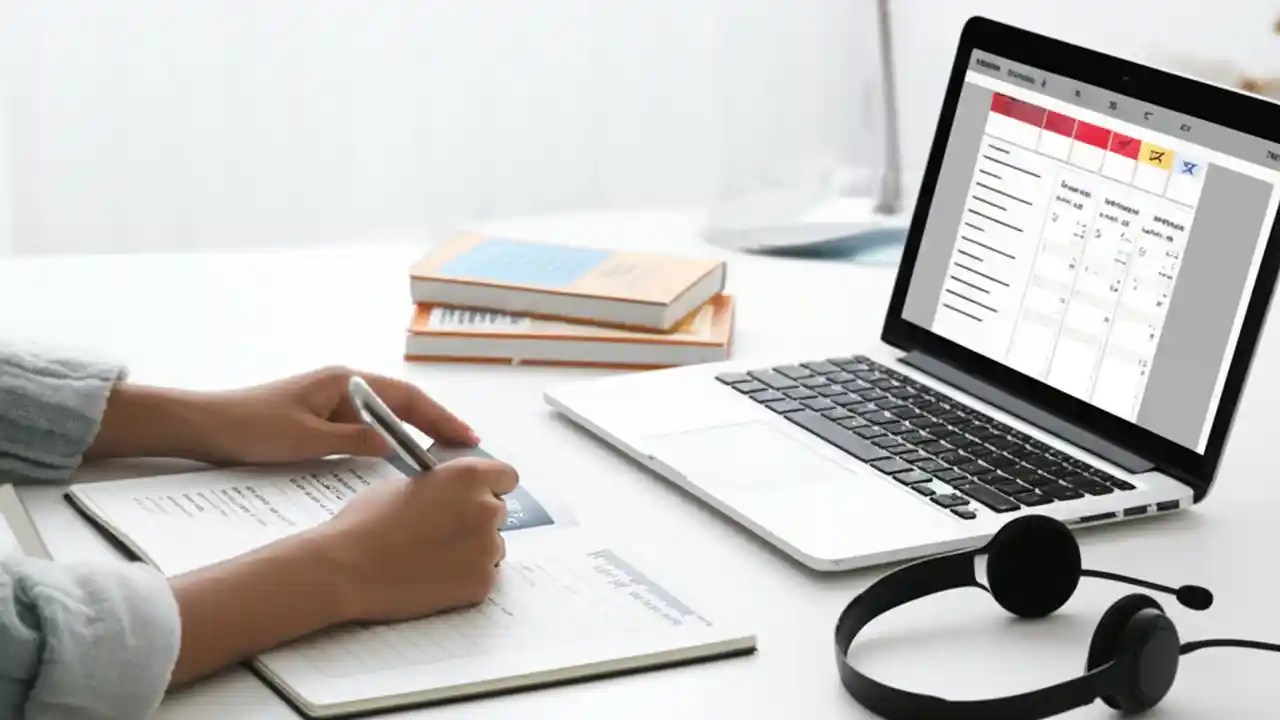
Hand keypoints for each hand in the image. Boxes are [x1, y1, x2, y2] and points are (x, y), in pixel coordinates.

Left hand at [90, 365, 478, 463]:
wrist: (205, 425)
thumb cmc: (251, 427)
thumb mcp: (307, 439)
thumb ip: (353, 440)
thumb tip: (391, 445)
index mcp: (344, 381)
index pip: (406, 397)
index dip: (438, 416)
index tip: (464, 436)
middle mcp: (342, 385)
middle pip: (401, 403)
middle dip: (434, 424)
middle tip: (463, 448)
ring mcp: (332, 401)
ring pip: (385, 417)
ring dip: (412, 434)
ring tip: (438, 457)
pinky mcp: (320, 418)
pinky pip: (365, 428)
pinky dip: (387, 441)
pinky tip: (395, 461)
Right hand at [167, 456, 517, 686]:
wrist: (345, 568)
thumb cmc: (366, 522)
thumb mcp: (406, 485)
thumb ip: (441, 485)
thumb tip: (452, 492)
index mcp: (468, 477)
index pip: (507, 476)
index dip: (491, 486)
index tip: (480, 495)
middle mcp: (486, 509)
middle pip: (497, 512)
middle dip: (475, 519)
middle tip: (442, 532)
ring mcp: (487, 549)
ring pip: (492, 547)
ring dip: (471, 550)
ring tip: (431, 558)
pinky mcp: (481, 584)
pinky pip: (483, 577)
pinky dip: (464, 579)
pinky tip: (433, 579)